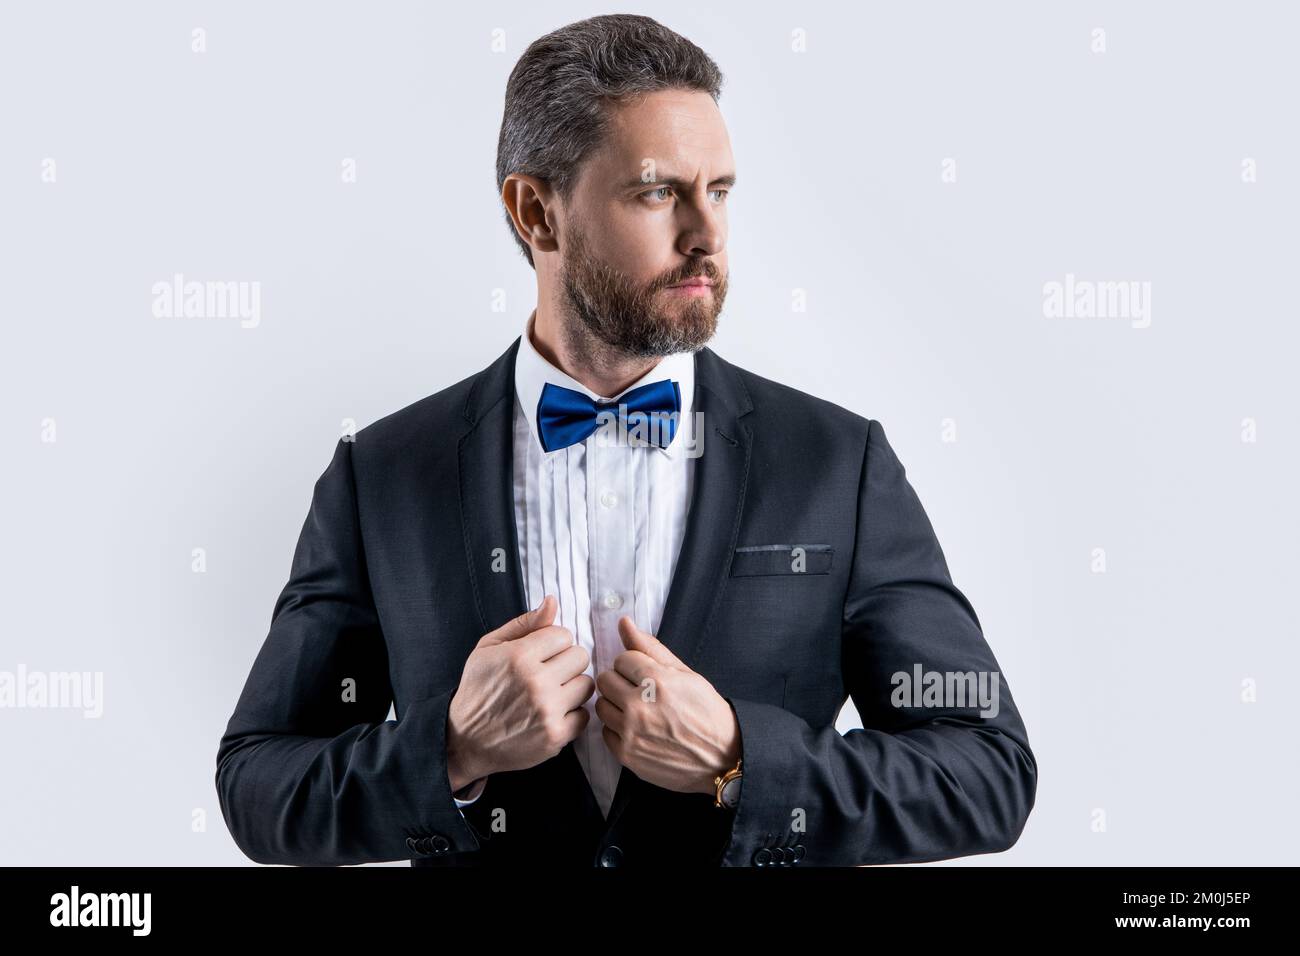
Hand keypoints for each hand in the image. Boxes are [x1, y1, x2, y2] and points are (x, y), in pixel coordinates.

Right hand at [447, 595, 594, 790]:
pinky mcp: (556, 736)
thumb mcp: (489, 648)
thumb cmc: (478, 690)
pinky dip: (571, 715)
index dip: (552, 644)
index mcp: (519, 656)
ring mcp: (548, 710)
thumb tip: (553, 601)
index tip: (539, 655)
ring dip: (571, 687)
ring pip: (587, 684)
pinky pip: (585, 714)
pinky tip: (551, 714)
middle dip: (565, 662)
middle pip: (580, 656)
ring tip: (550, 694)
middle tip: (547, 674)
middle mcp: (536, 682)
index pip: (564, 635)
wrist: (466, 741)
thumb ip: (524, 624)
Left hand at [595, 616, 740, 795]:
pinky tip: (637, 729)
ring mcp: (631, 732)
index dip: (636, 665)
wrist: (721, 756)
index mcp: (656, 681)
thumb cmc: (705, 712)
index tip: (647, 676)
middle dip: (621, 681)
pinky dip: (618, 729)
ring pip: (601, 705)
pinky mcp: (626, 754)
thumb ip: (650, 647)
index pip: (622, 658)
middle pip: (606, 679)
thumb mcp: (685, 673)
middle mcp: (639, 706)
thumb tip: (624, 623)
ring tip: (637, 709)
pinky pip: (604, 731)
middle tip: (640, 691)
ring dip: (616, 704)